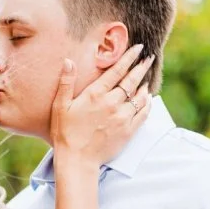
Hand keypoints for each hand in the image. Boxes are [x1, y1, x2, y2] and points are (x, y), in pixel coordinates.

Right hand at [48, 44, 153, 168]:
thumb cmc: (65, 133)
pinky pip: (143, 114)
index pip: (117, 71)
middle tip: (149, 58)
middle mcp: (111, 103)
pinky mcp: (128, 131)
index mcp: (95, 95)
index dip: (129, 57)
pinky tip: (148, 100)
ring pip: (140, 97)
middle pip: (132, 81)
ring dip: (145, 86)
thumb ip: (65, 82)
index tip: (138, 48)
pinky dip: (148, 104)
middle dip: (142, 67)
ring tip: (147, 80)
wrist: (77, 160)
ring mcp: (122, 117)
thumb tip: (69, 61)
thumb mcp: (60, 106)